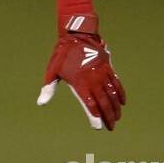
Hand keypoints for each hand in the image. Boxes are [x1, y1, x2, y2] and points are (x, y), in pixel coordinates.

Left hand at [36, 14, 125, 129]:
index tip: (98, 127)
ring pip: (112, 95)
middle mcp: (94, 81)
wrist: (78, 35)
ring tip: (117, 118)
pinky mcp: (108, 68)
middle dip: (108, 117)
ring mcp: (102, 74)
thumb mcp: (52, 71)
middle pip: (103, 103)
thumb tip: (41, 103)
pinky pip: (117, 83)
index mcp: (80, 83)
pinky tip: (122, 102)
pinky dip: (120, 93)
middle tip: (111, 127)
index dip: (95, 116)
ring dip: (115, 108)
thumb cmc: (63, 54)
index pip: (90, 104)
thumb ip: (48, 88)